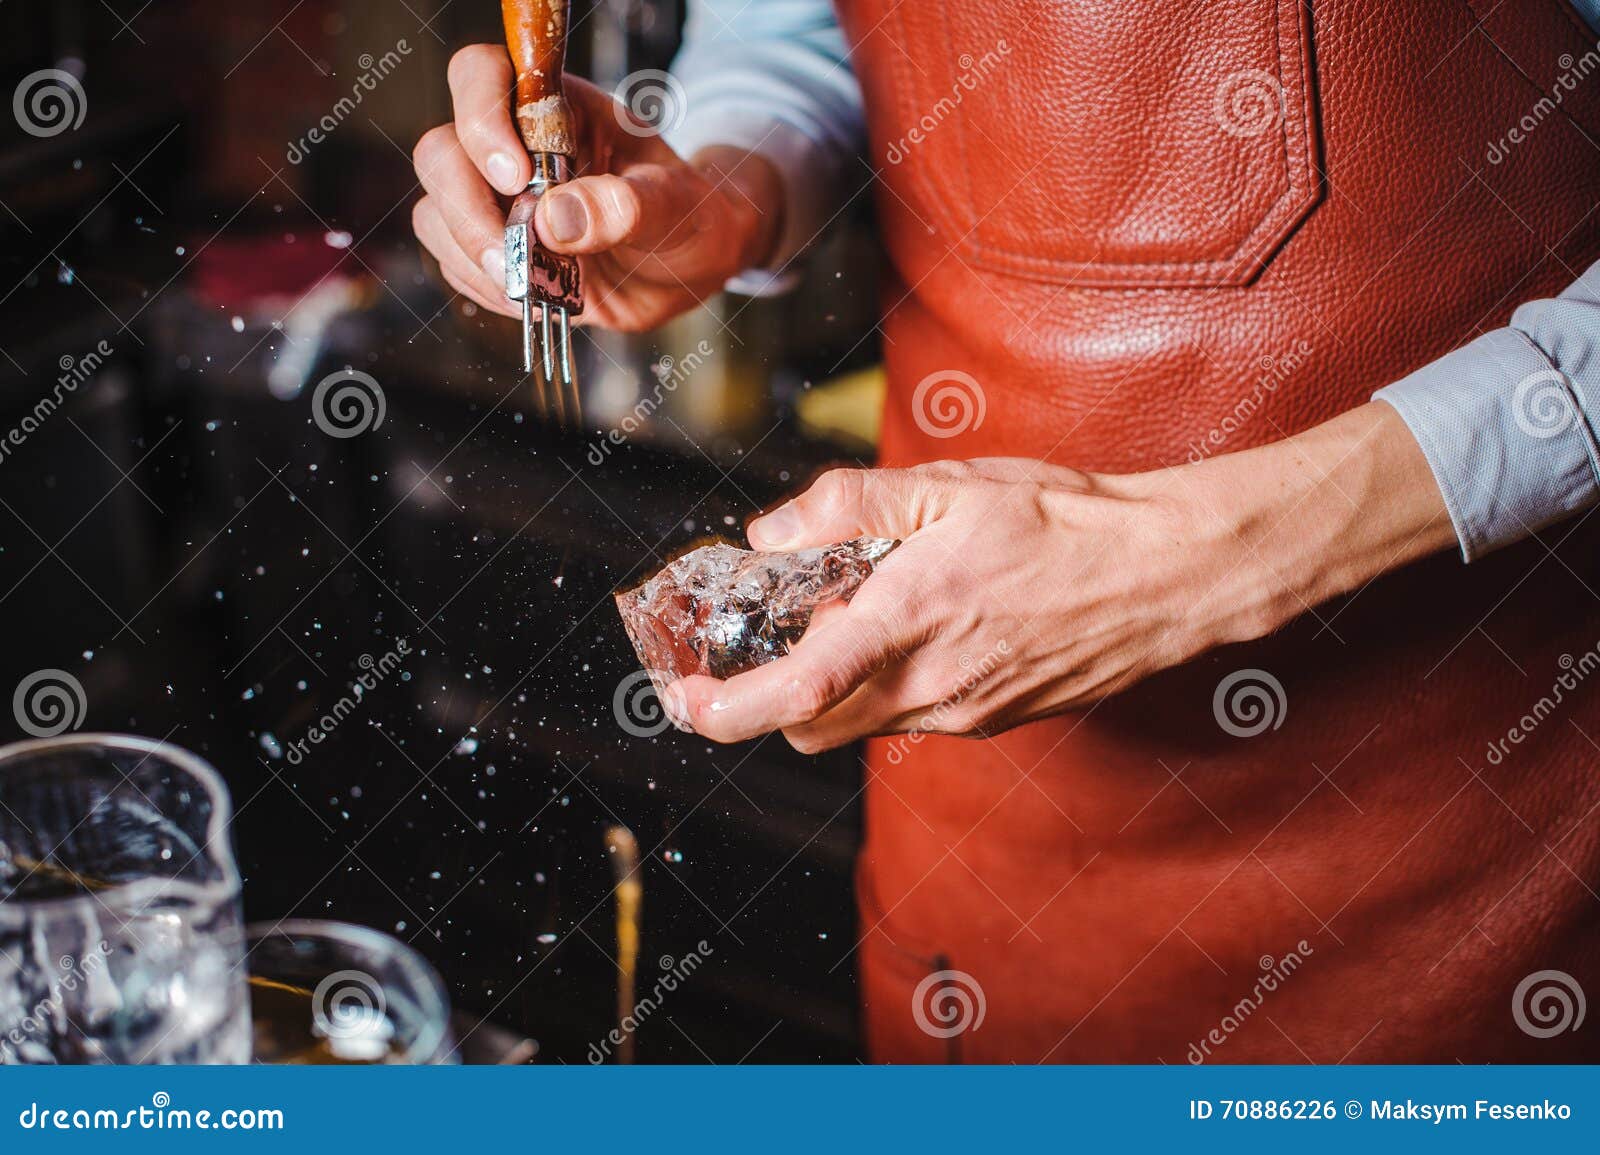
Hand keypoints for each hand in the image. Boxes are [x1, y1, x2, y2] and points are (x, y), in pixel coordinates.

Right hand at [411, 45, 782, 330]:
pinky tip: (530, 294)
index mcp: (555, 109)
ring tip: (528, 281)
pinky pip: (455, 264)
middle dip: (466, 207)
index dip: (480, 117)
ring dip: (471, 253)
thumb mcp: (674, 206)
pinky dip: (483, 285)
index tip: (515, 176)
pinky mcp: (493, 249)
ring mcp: (495, 200)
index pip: (482, 75)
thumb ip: (622, 207)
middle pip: (441, 152)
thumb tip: (553, 219)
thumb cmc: (686, 216)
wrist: (689, 265)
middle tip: (514, 253)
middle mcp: (512, 147)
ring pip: (435, 212)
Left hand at [663, 403, 1456, 751]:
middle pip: (811, 725)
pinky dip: (887, 686)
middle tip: (768, 638)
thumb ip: (852, 505)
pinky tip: (918, 627)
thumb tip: (771, 532)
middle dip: (770, 695)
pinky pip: (912, 717)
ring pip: (860, 723)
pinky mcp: (992, 721)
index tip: (684, 700)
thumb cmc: (1065, 523)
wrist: (1166, 575)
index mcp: (909, 624)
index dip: (725, 709)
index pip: (795, 693)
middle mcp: (930, 688)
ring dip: (832, 687)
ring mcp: (962, 714)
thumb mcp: (953, 485)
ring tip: (857, 615)